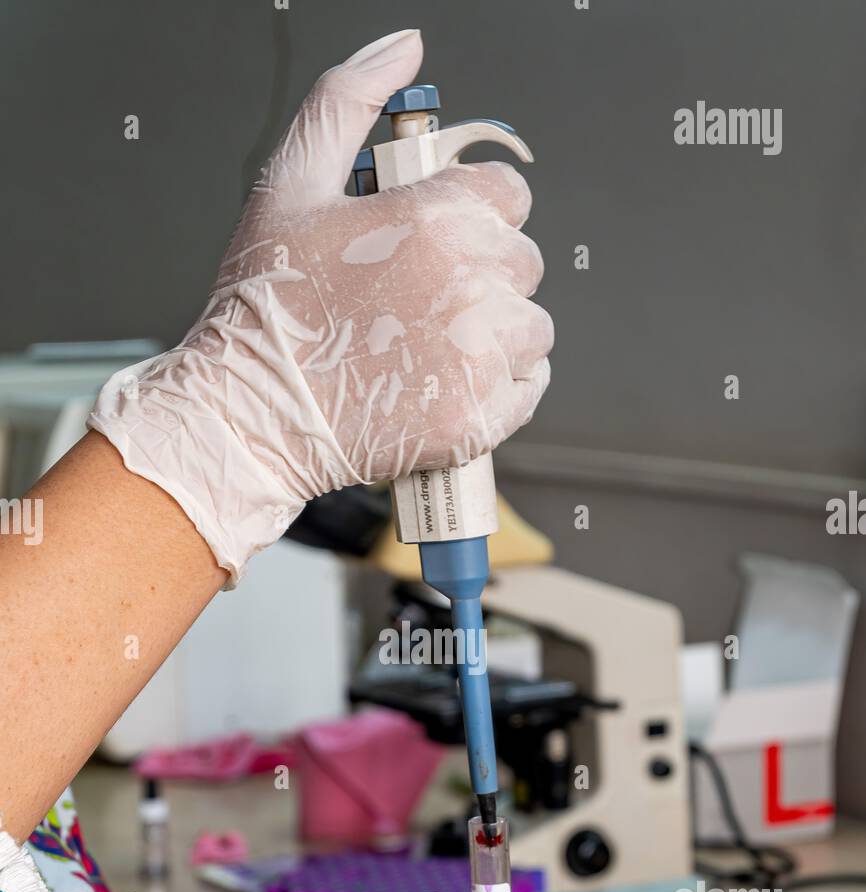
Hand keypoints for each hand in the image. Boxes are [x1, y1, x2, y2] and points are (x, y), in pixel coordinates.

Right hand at [88, 29, 551, 582]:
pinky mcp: (480, 417)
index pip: (508, 196)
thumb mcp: (290, 183)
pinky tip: (444, 382)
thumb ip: (348, 101)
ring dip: (494, 333)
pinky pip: (529, 387)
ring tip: (427, 346)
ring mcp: (481, 357)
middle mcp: (472, 283)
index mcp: (438, 217)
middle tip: (415, 301)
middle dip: (480, 274)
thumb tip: (404, 48)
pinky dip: (500, 387)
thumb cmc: (267, 308)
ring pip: (531, 327)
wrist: (249, 413)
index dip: (471, 216)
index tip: (435, 242)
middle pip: (522, 261)